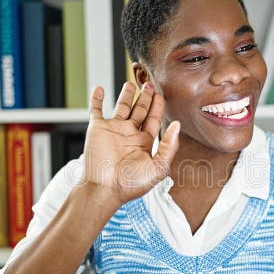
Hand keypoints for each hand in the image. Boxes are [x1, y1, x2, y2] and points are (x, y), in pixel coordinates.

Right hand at [79, 82, 179, 205]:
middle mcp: (129, 134)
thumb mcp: (158, 167)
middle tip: (150, 84)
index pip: (153, 119)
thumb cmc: (131, 184)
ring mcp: (113, 130)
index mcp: (144, 143)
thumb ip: (169, 146)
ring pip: (121, 106)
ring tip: (131, 84)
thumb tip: (176, 125)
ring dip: (126, 95)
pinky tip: (100, 88)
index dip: (158, 106)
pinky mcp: (98, 129)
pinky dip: (97, 99)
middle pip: (140, 110)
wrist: (105, 189)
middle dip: (145, 97)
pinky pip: (96, 110)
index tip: (162, 95)